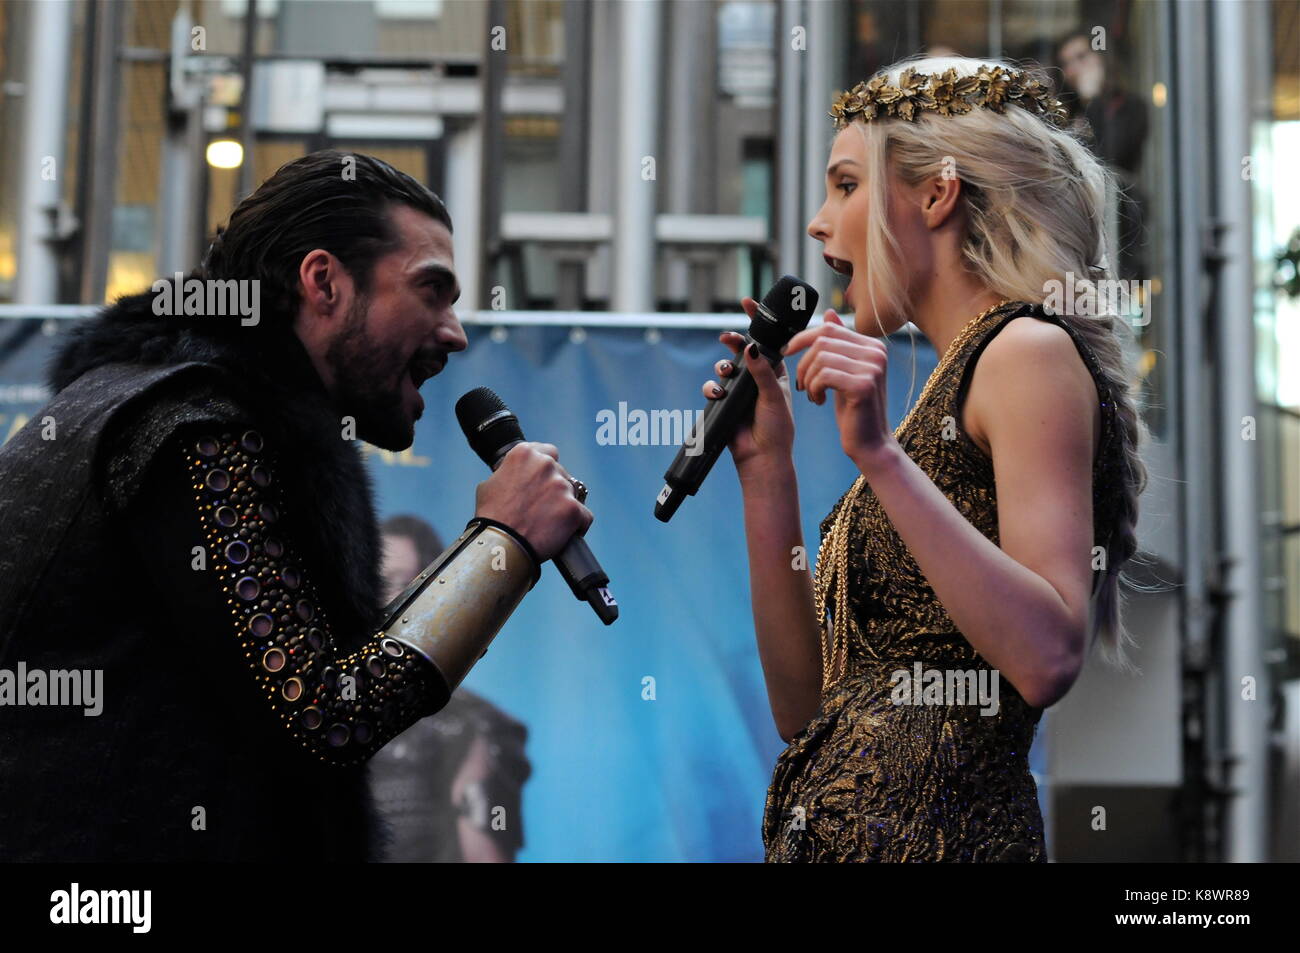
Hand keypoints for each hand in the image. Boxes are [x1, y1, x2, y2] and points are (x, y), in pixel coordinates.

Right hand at [474, 442, 592, 560]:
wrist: (500, 546)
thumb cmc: (492, 517)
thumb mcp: (489, 484)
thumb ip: (508, 473)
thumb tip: (514, 475)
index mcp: (525, 454)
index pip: (548, 452)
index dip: (545, 469)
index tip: (542, 480)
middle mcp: (546, 465)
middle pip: (562, 473)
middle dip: (554, 488)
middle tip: (542, 507)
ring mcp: (562, 486)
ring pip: (573, 494)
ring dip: (564, 505)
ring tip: (549, 523)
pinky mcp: (574, 509)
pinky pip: (584, 515)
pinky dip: (578, 524)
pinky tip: (565, 533)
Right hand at [701, 297, 795, 475]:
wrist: (762, 457)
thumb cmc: (777, 428)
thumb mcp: (774, 395)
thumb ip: (761, 371)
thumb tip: (751, 347)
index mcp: (775, 371)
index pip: (767, 340)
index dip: (757, 321)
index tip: (747, 301)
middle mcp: (756, 377)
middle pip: (741, 350)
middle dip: (732, 342)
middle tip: (727, 338)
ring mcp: (739, 390)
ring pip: (724, 367)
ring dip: (722, 367)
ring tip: (726, 374)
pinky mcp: (724, 403)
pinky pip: (713, 387)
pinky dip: (713, 388)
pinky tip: (719, 394)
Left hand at [783, 309, 897, 472]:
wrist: (870, 444)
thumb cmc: (855, 410)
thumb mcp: (845, 372)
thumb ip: (839, 344)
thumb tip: (829, 313)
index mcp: (873, 346)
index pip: (829, 328)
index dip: (802, 338)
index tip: (788, 353)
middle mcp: (876, 352)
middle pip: (822, 341)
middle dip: (803, 362)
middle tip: (803, 384)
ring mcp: (872, 367)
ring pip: (820, 357)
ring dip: (808, 378)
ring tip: (812, 394)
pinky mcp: (863, 385)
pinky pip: (824, 375)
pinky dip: (814, 388)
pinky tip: (819, 401)